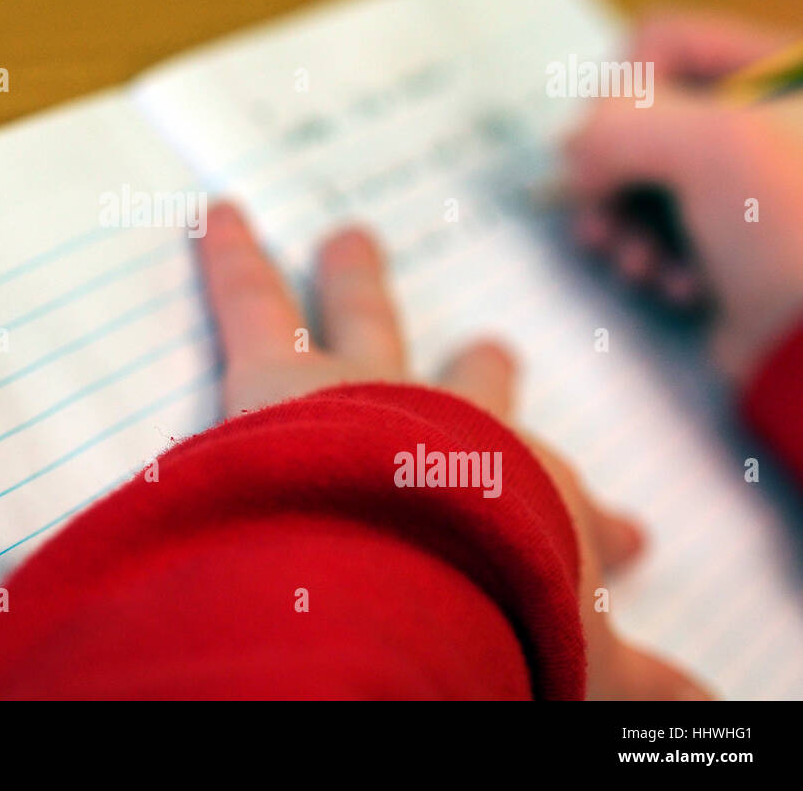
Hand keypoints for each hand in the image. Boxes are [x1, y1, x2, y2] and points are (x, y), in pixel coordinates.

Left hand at [197, 201, 710, 699]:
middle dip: (484, 372)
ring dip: (355, 278)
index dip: (598, 526)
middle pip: (472, 389)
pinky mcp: (277, 376)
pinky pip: (251, 297)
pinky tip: (216, 215)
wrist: (406, 575)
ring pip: (363, 318)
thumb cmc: (498, 616)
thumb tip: (702, 702)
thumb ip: (627, 673)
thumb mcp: (582, 660)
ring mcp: (364, 395)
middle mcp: (452, 432)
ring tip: (348, 241)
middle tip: (493, 347)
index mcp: (526, 503)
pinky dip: (231, 253)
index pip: (568, 512)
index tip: (630, 533)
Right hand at [564, 10, 802, 381]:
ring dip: (624, 225)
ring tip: (636, 264)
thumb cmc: (796, 227)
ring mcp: (752, 180)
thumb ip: (619, 125)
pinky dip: (655, 258)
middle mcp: (769, 116)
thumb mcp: (710, 147)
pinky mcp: (735, 238)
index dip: (623, 90)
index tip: (610, 146)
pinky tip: (676, 287)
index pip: (664, 39)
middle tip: (599, 220)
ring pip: (641, 177)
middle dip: (612, 176)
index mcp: (787, 69)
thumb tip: (574, 152)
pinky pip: (661, 227)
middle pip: (642, 116)